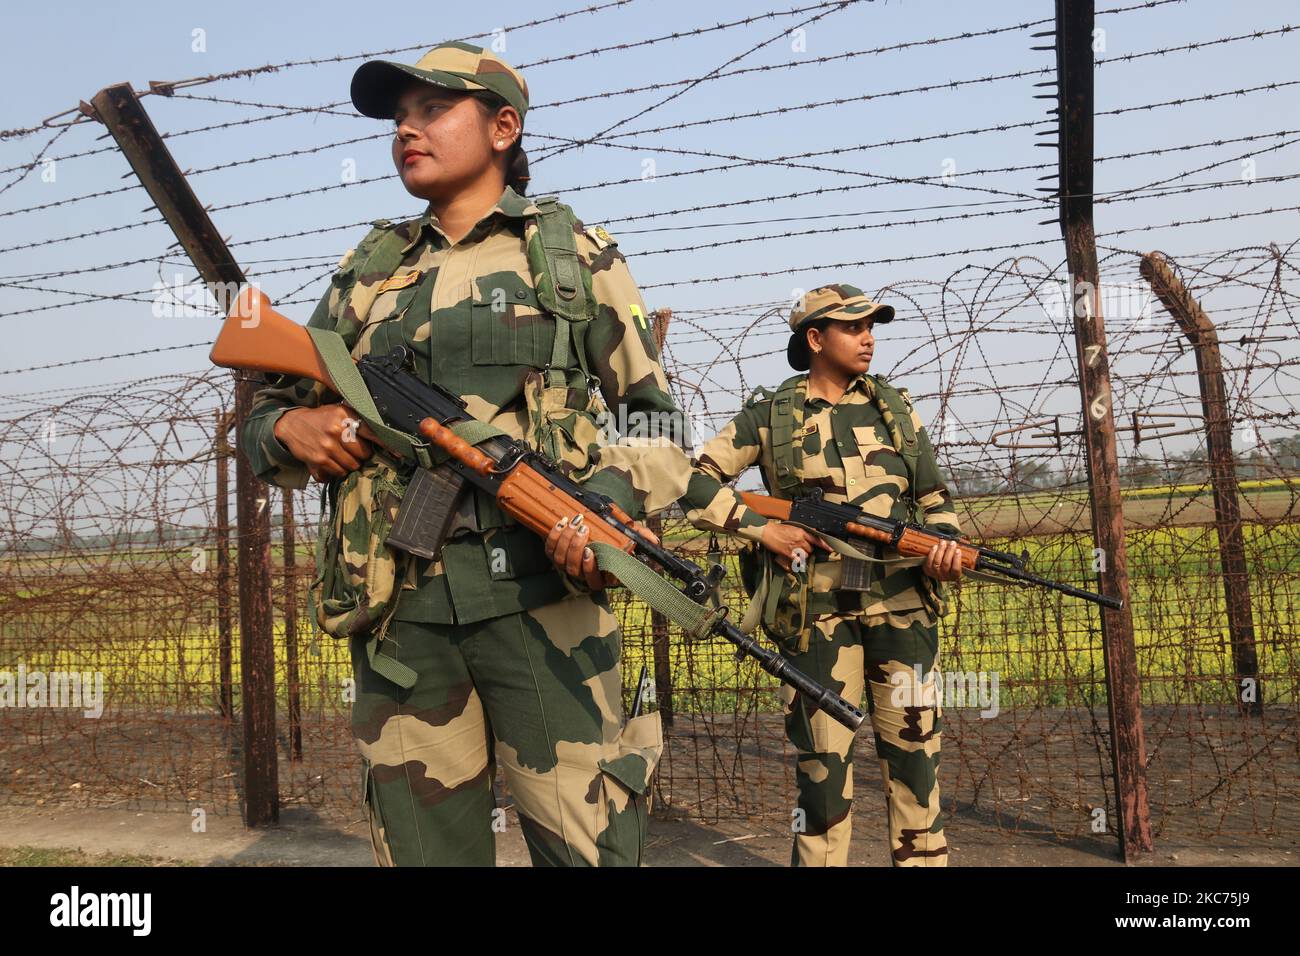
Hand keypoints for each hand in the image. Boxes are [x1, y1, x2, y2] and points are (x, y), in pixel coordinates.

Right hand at [273, 404, 378, 481]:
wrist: (291, 424)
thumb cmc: (321, 419)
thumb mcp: (339, 411)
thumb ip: (358, 421)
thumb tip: (384, 435)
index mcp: (344, 415)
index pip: (372, 432)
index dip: (387, 445)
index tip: (400, 454)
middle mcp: (336, 430)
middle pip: (364, 454)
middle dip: (361, 455)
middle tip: (352, 450)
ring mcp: (327, 446)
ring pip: (352, 466)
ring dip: (349, 464)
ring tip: (340, 454)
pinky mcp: (318, 460)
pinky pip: (338, 474)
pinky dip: (336, 471)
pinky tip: (330, 460)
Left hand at [544, 513, 660, 590]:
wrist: (589, 522)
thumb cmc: (611, 531)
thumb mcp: (627, 532)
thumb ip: (640, 536)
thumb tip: (654, 542)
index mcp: (601, 573)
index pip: (595, 582)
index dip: (590, 569)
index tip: (591, 551)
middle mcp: (583, 573)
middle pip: (575, 569)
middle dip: (576, 547)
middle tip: (584, 528)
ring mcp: (568, 565)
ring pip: (561, 560)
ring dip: (565, 540)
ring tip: (574, 523)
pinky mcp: (555, 555)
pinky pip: (549, 550)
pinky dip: (554, 536)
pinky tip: (562, 523)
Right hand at [760, 521, 830, 571]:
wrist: (767, 532)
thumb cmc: (778, 530)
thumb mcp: (793, 528)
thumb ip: (803, 532)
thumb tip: (812, 533)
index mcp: (802, 532)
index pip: (817, 539)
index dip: (825, 545)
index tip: (831, 549)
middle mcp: (800, 539)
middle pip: (810, 549)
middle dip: (807, 550)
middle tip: (799, 548)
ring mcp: (794, 546)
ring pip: (805, 555)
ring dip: (802, 555)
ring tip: (795, 552)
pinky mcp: (788, 553)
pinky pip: (797, 560)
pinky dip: (797, 561)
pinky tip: (794, 560)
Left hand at [921, 538, 964, 581]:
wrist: (936, 571)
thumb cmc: (950, 565)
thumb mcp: (956, 564)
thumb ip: (959, 558)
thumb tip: (961, 548)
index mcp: (954, 576)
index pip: (956, 569)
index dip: (957, 559)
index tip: (958, 550)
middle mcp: (944, 576)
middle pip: (946, 563)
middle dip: (949, 551)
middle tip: (952, 543)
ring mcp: (935, 573)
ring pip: (937, 561)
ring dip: (941, 550)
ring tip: (943, 542)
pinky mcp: (928, 569)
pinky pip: (929, 560)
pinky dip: (932, 552)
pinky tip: (935, 546)